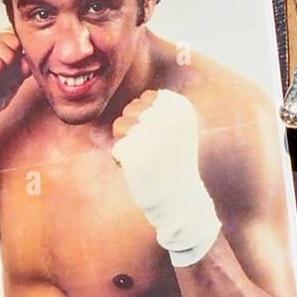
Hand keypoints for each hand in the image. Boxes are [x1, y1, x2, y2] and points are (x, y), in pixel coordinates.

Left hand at [112, 89, 220, 266]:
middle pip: (131, 110)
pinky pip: (117, 148)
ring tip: (147, 158)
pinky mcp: (131, 150)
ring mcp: (148, 132)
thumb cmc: (175, 162)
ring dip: (127, 142)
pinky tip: (141, 170)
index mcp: (180, 107)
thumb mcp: (177, 128)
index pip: (148, 98)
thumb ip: (161, 107)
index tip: (166, 137)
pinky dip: (123, 161)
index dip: (150, 118)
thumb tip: (143, 97)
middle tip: (156, 151)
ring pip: (120, 126)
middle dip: (136, 130)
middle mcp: (165, 115)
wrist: (179, 199)